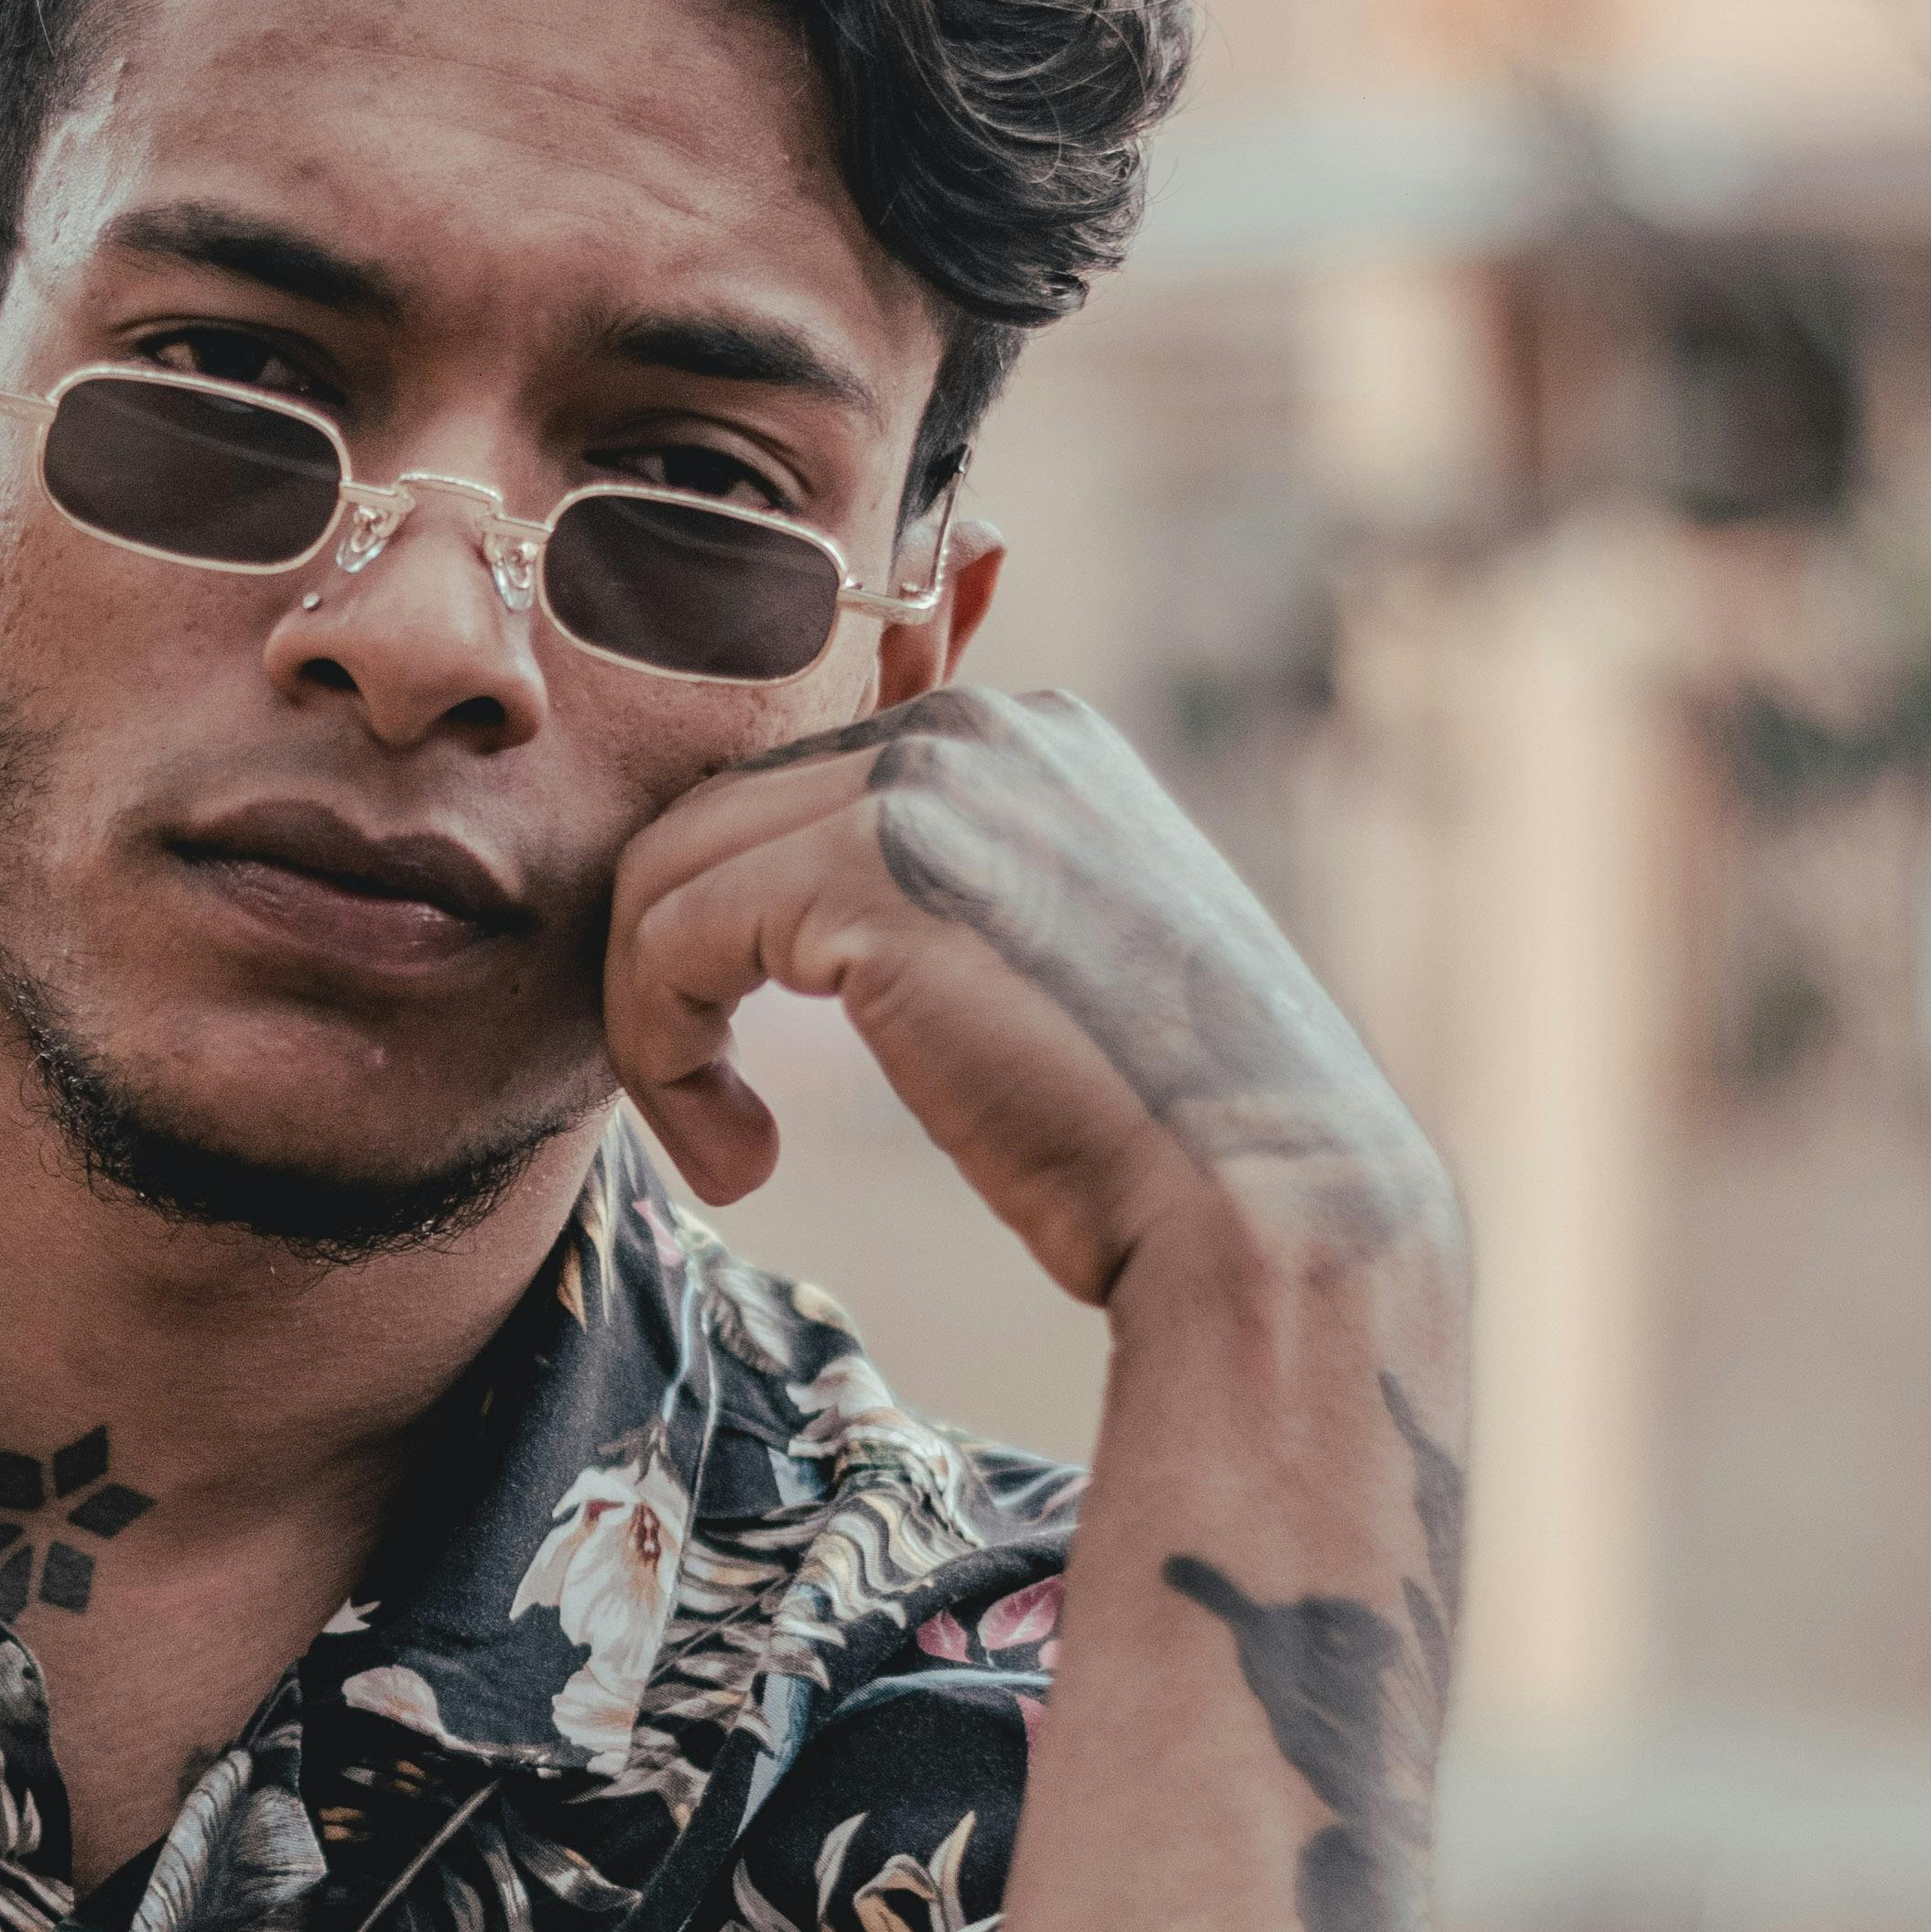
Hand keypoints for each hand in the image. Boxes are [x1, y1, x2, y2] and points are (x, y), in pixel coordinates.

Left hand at [603, 687, 1450, 1308]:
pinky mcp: (868, 870)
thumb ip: (959, 914)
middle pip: (714, 819)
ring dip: (661, 1027)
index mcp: (1028, 740)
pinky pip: (671, 936)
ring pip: (669, 871)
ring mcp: (924, 782)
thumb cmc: (1175, 1137)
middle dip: (676, 975)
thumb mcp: (1061, 974)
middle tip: (718, 1128)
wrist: (1269, 1204)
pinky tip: (747, 1163)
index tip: (751, 1070)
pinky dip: (664, 1054)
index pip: (794, 796)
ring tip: (728, 1156)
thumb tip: (831, 942)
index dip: (737, 936)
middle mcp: (978, 727)